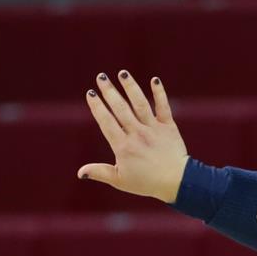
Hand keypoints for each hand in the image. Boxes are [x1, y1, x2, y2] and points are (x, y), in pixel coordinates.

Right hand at [80, 71, 190, 201]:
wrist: (177, 182)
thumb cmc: (147, 182)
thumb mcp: (120, 180)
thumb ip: (100, 172)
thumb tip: (79, 172)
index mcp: (123, 146)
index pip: (107, 122)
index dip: (98, 107)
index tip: (91, 93)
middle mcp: (137, 134)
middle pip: (121, 109)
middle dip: (110, 92)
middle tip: (101, 77)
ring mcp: (153, 129)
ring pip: (140, 104)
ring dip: (131, 87)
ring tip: (122, 73)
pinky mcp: (169, 126)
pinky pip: (163, 107)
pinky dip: (160, 93)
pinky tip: (154, 80)